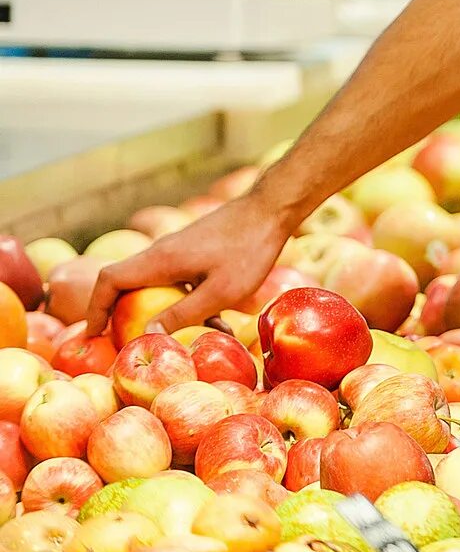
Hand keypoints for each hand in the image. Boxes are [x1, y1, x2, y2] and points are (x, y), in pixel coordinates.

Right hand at [83, 194, 294, 334]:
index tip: (94, 333)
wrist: (273, 209)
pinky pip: (182, 281)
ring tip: (189, 340)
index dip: (95, 307)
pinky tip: (220, 322)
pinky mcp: (198, 251)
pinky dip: (191, 302)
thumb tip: (146, 336)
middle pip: (128, 285)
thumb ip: (182, 314)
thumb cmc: (249, 250)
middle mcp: (163, 252)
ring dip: (168, 312)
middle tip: (134, 343)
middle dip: (127, 316)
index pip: (109, 280)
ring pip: (160, 286)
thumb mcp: (219, 292)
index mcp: (159, 260)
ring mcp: (180, 250)